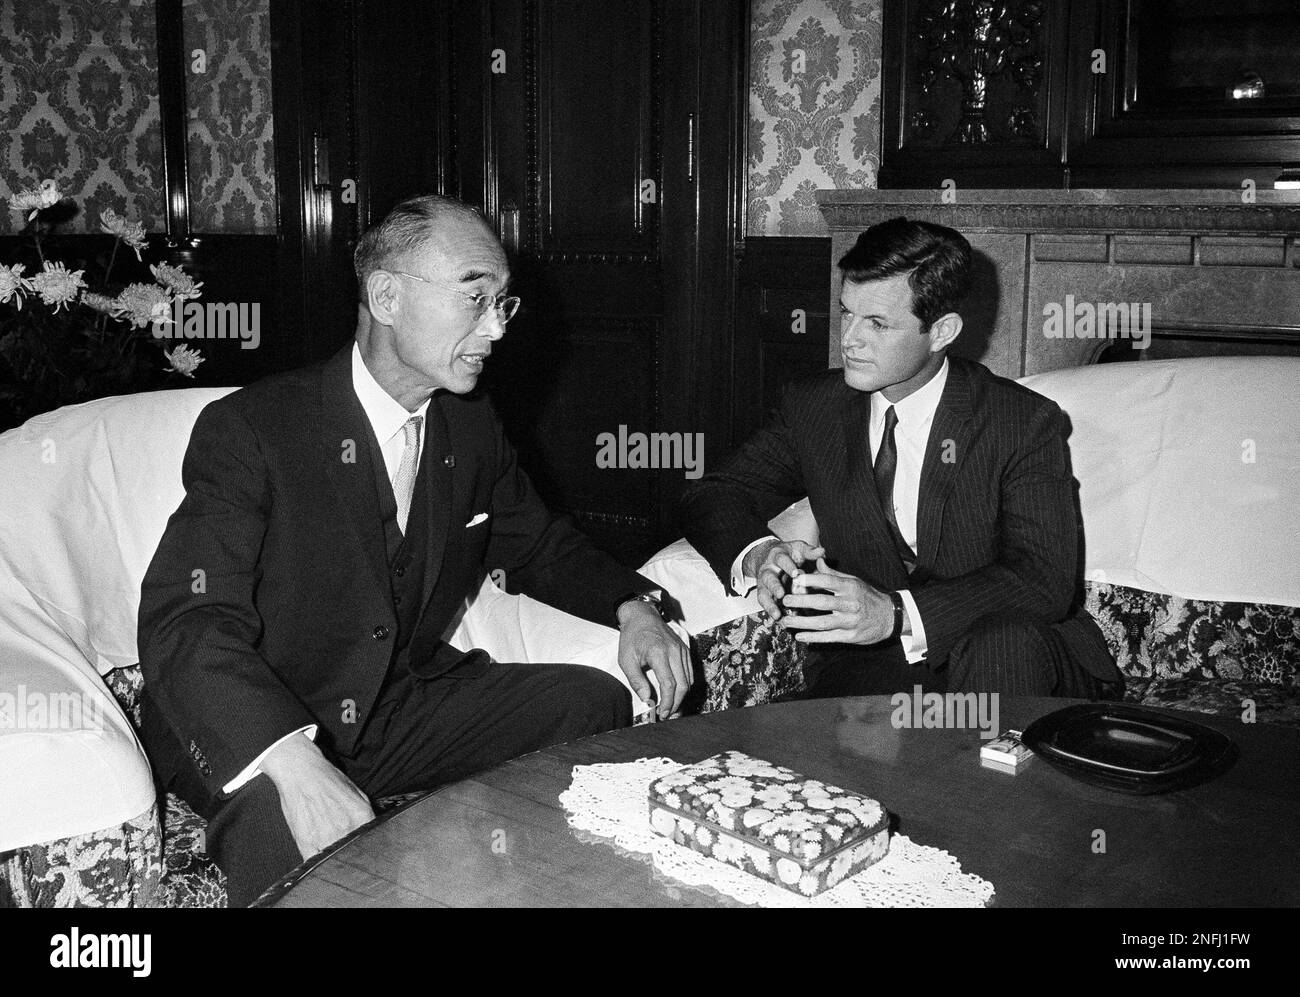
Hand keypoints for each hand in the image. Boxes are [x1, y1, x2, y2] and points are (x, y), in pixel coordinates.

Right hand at [260, 732, 374, 859]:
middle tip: (348, 850)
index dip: (370, 849)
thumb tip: (374, 830)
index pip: (373, 842)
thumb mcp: (357, 793)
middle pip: (355, 853)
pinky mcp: (306, 842)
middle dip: (353, 854)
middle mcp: (346, 827)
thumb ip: (367, 814)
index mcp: (361, 815)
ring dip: (335, 859)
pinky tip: (319, 857)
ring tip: (332, 851)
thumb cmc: (327, 779)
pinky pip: (314, 862)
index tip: (367, 852)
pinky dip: (318, 864)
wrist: (301, 771)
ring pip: (336, 860)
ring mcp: (325, 836)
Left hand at [616, 600, 691, 720]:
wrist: (642, 616)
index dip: (667, 701)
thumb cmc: (632, 637)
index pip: (669, 683)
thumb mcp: (626, 660)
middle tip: (666, 715)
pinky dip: (685, 686)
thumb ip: (636, 681)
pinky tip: (676, 695)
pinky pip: (689, 673)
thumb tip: (647, 700)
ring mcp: (682, 650)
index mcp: (658, 652)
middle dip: (676, 704)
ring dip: (681, 697)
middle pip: (683, 685)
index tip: (661, 713)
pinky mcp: (685, 650)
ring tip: (671, 709)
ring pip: (689, 680)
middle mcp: (674, 651)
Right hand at [744, 539, 825, 621]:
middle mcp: (768, 570)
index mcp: (777, 556)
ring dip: (770, 605)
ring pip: (764, 594)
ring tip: (777, 615)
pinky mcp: (764, 594)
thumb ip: (810, 551)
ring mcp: (764, 583)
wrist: (772, 558)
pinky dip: (771, 613)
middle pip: (768, 578)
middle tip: (781, 594)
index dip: (788, 566)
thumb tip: (822, 551)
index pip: (782, 560)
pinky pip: (765, 605)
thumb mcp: (799, 549)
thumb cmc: (791, 554)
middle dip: (774, 586)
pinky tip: (776, 622)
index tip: (796, 573)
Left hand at [779, 558, 895, 644]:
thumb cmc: (867, 596)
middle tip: (785, 600)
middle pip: (822, 602)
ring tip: (785, 621)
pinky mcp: (850, 636)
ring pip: (823, 622)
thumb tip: (817, 560)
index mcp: (850, 587)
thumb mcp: (853, 581)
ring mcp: (850, 621)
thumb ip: (833, 573)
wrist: (890, 617)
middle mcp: (850, 604)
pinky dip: (813, 638)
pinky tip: (799, 636)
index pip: (829, 581)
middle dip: (801, 601)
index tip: (795, 579)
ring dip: (802, 622)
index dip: (811, 579)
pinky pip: (829, 638)